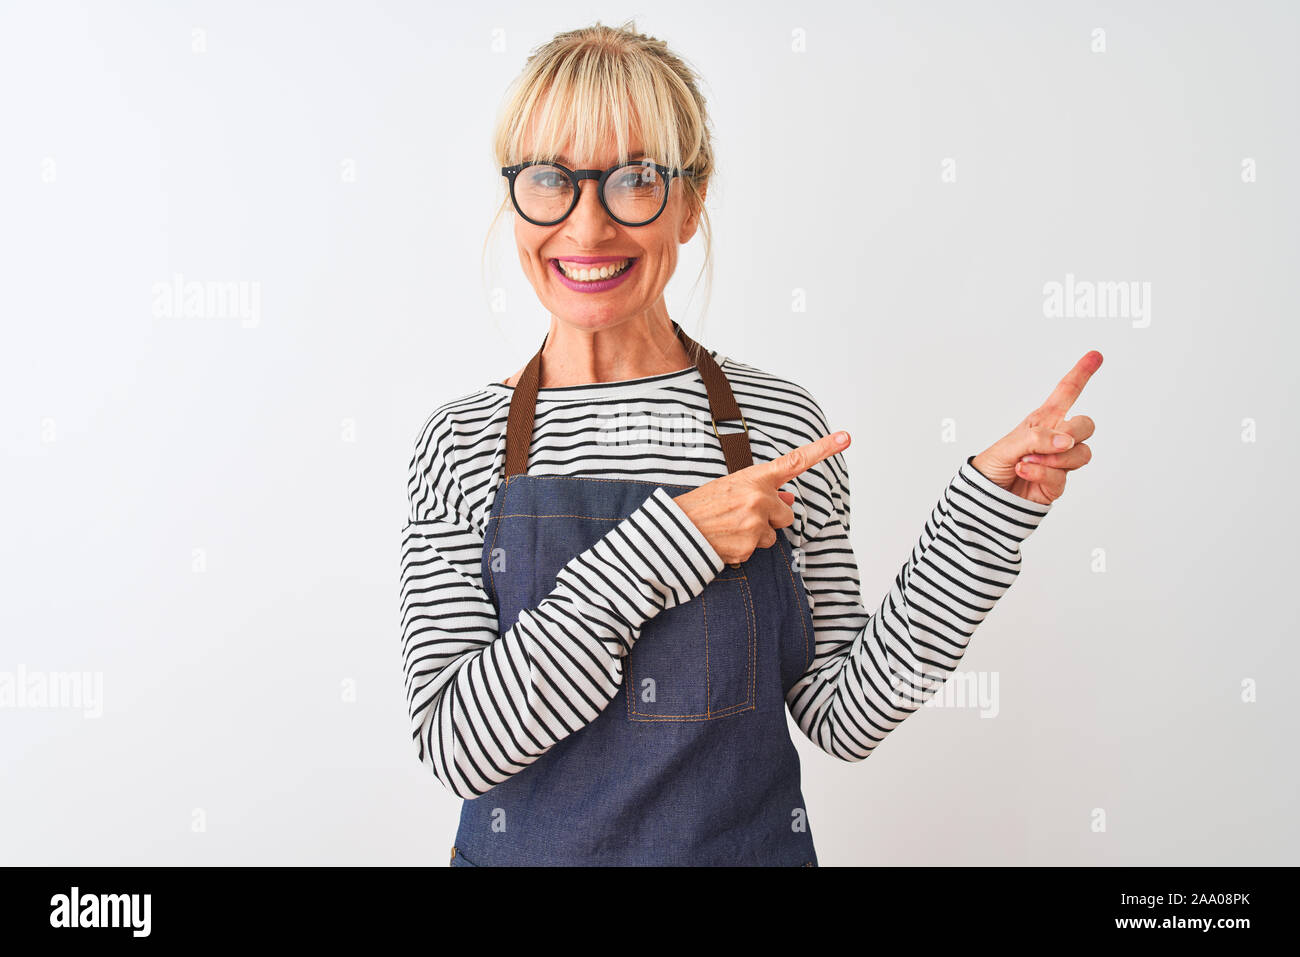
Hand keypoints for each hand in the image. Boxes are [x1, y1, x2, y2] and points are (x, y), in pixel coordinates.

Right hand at [674, 432, 851, 565]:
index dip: (823, 449)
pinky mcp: (749, 548)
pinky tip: (725, 541)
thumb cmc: (701, 505)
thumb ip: (761, 491)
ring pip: (772, 536)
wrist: (676, 530)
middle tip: (743, 517)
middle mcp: (759, 499)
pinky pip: (756, 552)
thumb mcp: (730, 487)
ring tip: (730, 529)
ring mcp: (756, 525)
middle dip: (771, 519)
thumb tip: (788, 501)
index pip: (794, 461)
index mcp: (754, 478)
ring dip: (757, 535)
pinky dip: (743, 549)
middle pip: (787, 515)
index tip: (846, 437)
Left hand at [970, 351, 1102, 505]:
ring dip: (1054, 457)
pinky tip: (1025, 470)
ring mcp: (1059, 461)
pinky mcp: (1057, 483)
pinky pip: (1062, 476)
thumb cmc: (995, 464)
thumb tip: (1066, 441)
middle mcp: (1055, 439)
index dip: (1081, 374)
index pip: (1066, 393)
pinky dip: (1041, 472)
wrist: (987, 496)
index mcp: (1043, 420)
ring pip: (1082, 453)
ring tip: (1028, 459)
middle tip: (1053, 442)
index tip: (1096, 356)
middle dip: (1074, 431)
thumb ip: (1036, 438)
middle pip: (1086, 425)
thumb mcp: (1008, 445)